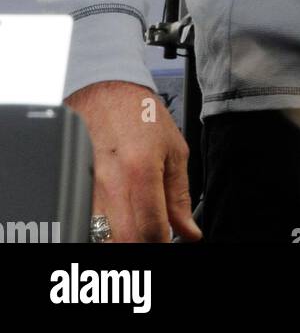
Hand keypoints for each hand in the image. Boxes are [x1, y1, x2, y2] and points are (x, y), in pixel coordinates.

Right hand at [65, 80, 202, 242]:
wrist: (106, 91)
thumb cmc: (140, 114)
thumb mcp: (174, 150)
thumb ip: (180, 196)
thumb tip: (189, 231)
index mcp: (140, 172)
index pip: (152, 230)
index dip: (165, 243)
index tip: (170, 239)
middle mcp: (110, 183)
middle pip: (125, 241)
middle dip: (143, 244)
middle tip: (154, 235)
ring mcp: (87, 188)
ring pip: (101, 238)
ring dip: (122, 239)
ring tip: (136, 227)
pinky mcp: (74, 188)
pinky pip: (87, 222)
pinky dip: (103, 230)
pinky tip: (117, 219)